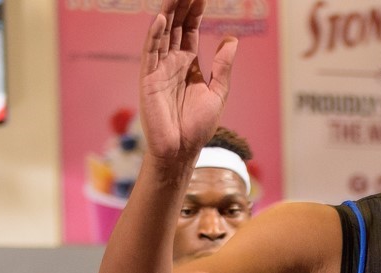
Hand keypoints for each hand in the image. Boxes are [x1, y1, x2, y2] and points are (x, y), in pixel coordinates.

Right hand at [139, 0, 235, 166]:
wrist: (181, 150)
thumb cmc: (198, 127)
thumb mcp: (217, 92)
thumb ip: (223, 66)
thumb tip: (231, 39)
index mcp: (188, 64)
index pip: (191, 30)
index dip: (196, 11)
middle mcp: (172, 62)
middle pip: (177, 26)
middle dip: (182, 5)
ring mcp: (159, 68)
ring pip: (163, 34)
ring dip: (169, 13)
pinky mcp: (149, 79)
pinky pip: (151, 53)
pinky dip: (155, 35)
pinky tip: (161, 19)